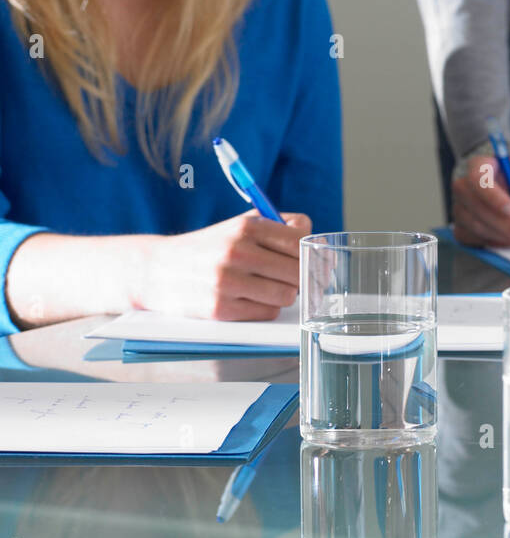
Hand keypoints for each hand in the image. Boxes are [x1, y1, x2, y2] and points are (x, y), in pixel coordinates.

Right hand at [134, 210, 311, 319]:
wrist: (158, 269)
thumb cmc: (208, 247)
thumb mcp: (239, 225)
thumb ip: (279, 227)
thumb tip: (317, 241)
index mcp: (246, 227)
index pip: (300, 241)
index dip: (315, 255)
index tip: (322, 262)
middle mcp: (237, 251)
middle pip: (297, 271)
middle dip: (304, 278)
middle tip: (302, 281)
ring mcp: (228, 281)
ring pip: (286, 295)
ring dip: (285, 294)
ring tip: (271, 287)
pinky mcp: (220, 308)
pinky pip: (266, 312)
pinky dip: (267, 307)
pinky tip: (253, 299)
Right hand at [451, 153, 509, 247]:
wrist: (504, 189)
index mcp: (477, 165)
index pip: (477, 180)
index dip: (494, 198)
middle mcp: (462, 186)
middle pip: (476, 207)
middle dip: (504, 225)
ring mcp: (458, 208)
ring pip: (476, 227)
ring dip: (502, 236)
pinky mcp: (460, 227)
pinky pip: (474, 240)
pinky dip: (495, 243)